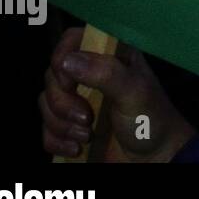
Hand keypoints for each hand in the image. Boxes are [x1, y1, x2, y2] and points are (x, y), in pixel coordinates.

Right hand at [39, 27, 196, 161]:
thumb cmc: (151, 119)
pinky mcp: (70, 125)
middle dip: (63, 102)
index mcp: (110, 56)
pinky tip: (77, 148)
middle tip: (87, 118)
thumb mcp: (135, 92)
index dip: (62, 57)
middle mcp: (91, 74)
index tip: (69, 82)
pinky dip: (57, 141)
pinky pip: (46, 129)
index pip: (73, 40)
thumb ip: (106, 73)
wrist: (153, 158)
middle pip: (52, 75)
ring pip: (46, 103)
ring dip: (61, 125)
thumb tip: (67, 61)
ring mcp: (79, 100)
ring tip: (87, 136)